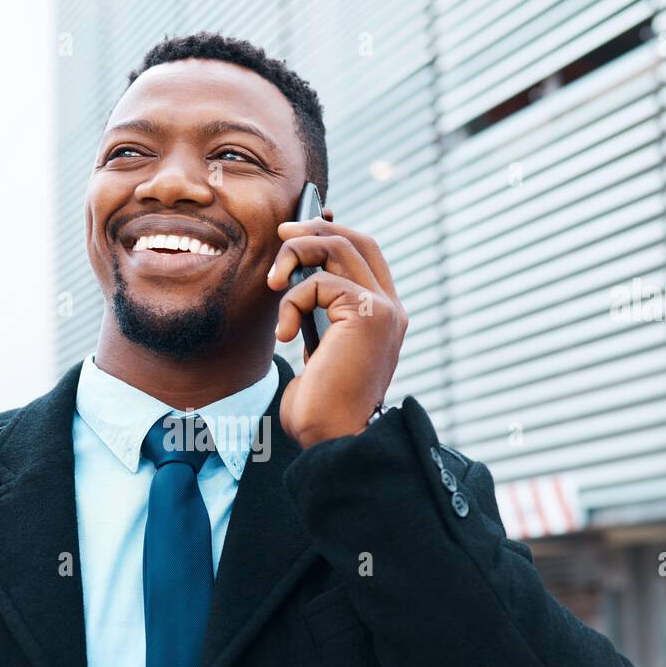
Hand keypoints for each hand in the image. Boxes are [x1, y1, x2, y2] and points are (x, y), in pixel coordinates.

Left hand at [267, 207, 407, 447]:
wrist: (332, 437)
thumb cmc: (321, 407)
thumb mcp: (320, 350)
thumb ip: (321, 317)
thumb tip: (300, 283)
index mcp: (384, 317)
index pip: (366, 255)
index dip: (333, 233)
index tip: (296, 233)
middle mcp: (391, 310)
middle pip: (357, 240)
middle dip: (316, 229)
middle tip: (282, 234)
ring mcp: (384, 310)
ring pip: (339, 247)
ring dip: (296, 254)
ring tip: (274, 283)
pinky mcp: (368, 314)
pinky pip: (319, 283)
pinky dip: (292, 302)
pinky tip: (286, 335)